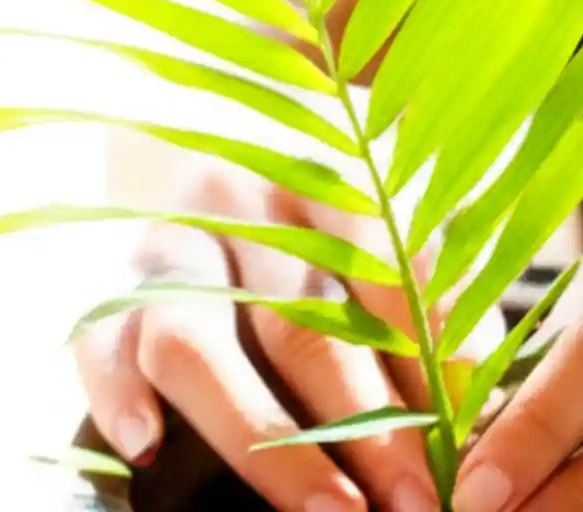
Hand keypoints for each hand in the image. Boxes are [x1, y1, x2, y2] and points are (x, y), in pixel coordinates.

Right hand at [72, 159, 502, 511]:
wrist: (216, 111)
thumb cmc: (334, 187)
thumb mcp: (400, 208)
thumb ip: (442, 293)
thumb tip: (483, 416)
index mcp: (341, 178)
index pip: (396, 285)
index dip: (438, 377)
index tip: (470, 457)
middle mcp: (252, 203)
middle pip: (307, 328)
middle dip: (368, 431)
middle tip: (417, 506)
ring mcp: (175, 235)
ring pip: (199, 342)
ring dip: (266, 443)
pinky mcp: (117, 271)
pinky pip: (98, 333)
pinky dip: (114, 392)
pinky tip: (144, 453)